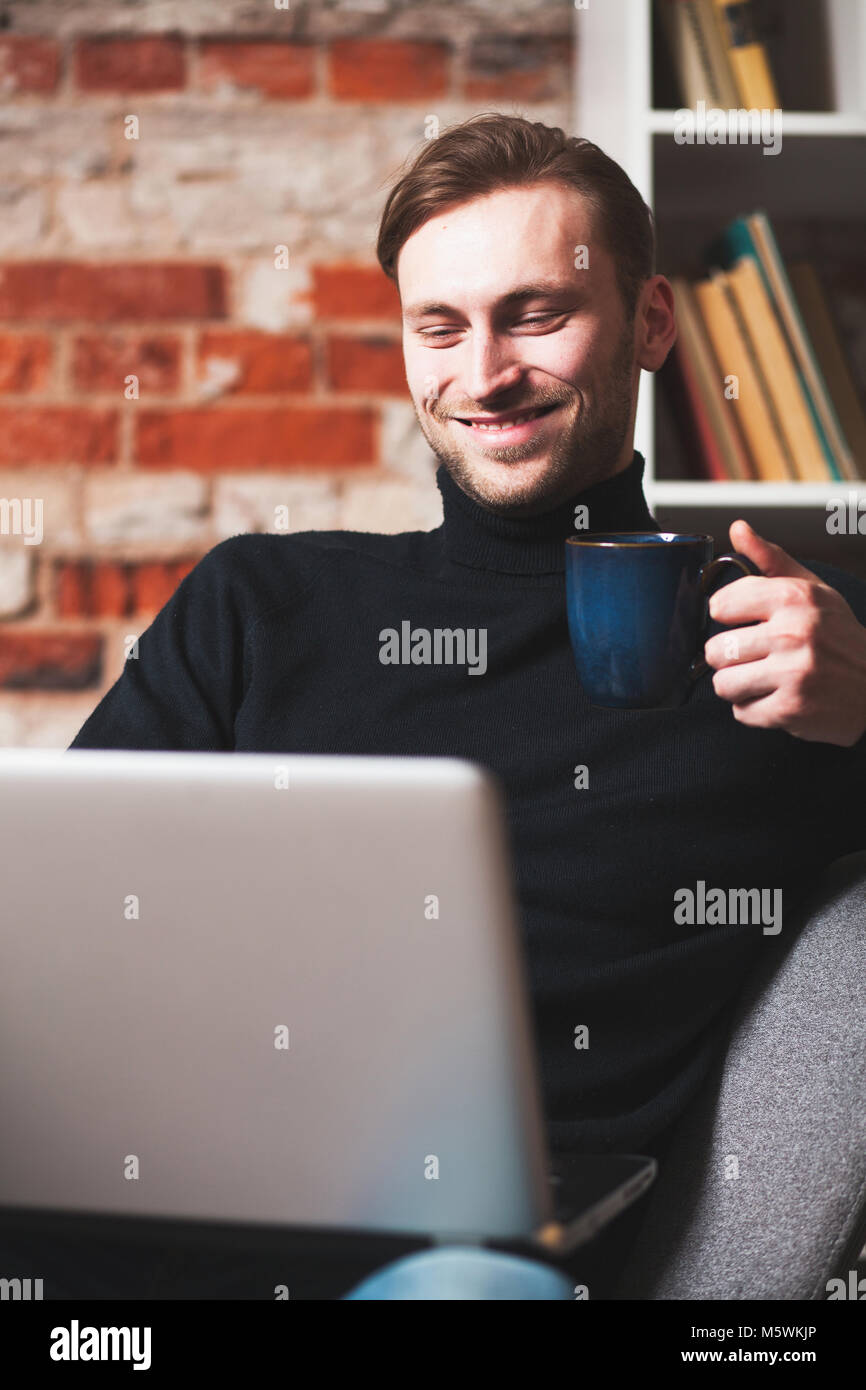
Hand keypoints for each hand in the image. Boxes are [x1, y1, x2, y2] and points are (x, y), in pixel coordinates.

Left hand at [703, 519, 865, 746]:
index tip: (741, 622)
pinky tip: (776, 697)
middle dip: (729, 657)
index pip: (721, 604)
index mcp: (794, 598)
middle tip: (754, 657)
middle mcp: (794, 633)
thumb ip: (770, 560)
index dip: (726, 617)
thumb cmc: (839, 636)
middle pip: (716, 650)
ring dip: (737, 686)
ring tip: (762, 679)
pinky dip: (754, 709)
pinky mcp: (791, 709)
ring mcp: (793, 673)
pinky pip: (742, 712)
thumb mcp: (812, 591)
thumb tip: (738, 529)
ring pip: (723, 684)